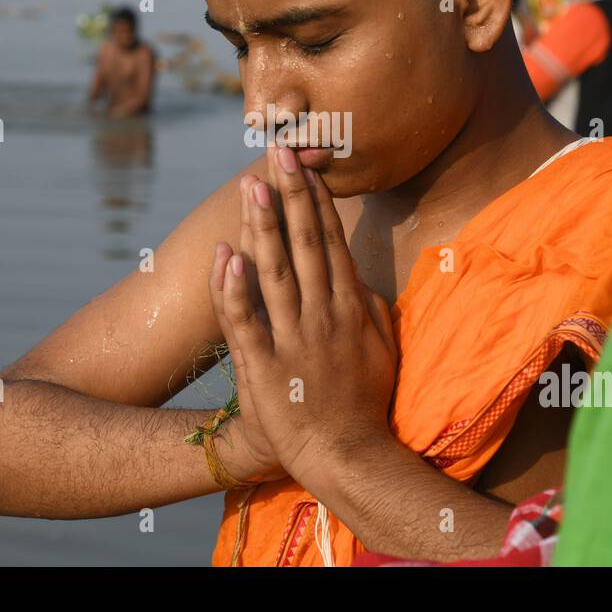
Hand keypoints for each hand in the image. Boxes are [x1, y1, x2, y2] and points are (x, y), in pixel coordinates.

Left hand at [212, 144, 398, 486]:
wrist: (349, 457)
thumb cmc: (367, 403)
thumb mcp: (384, 348)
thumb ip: (374, 308)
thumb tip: (359, 277)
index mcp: (351, 308)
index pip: (332, 242)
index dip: (316, 200)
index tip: (304, 165)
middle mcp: (324, 316)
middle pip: (304, 245)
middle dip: (290, 196)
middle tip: (276, 154)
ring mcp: (293, 340)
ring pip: (275, 273)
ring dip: (263, 228)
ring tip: (250, 187)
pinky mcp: (265, 368)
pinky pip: (246, 323)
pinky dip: (234, 290)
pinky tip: (227, 257)